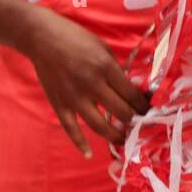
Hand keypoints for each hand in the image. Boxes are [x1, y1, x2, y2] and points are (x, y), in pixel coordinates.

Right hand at [22, 8, 150, 156]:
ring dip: (115, 136)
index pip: (131, 94)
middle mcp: (91, 85)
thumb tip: (132, 90)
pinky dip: (80, 143)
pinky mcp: (59, 104)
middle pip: (120, 111)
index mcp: (105, 67)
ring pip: (99, 125)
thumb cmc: (77, 39)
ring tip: (124, 140)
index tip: (150, 111)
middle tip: (141, 125)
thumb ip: (117, 70)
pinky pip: (70, 129)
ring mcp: (73, 97)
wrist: (42, 38)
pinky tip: (89, 153)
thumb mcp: (104, 48)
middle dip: (134, 120)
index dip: (144, 105)